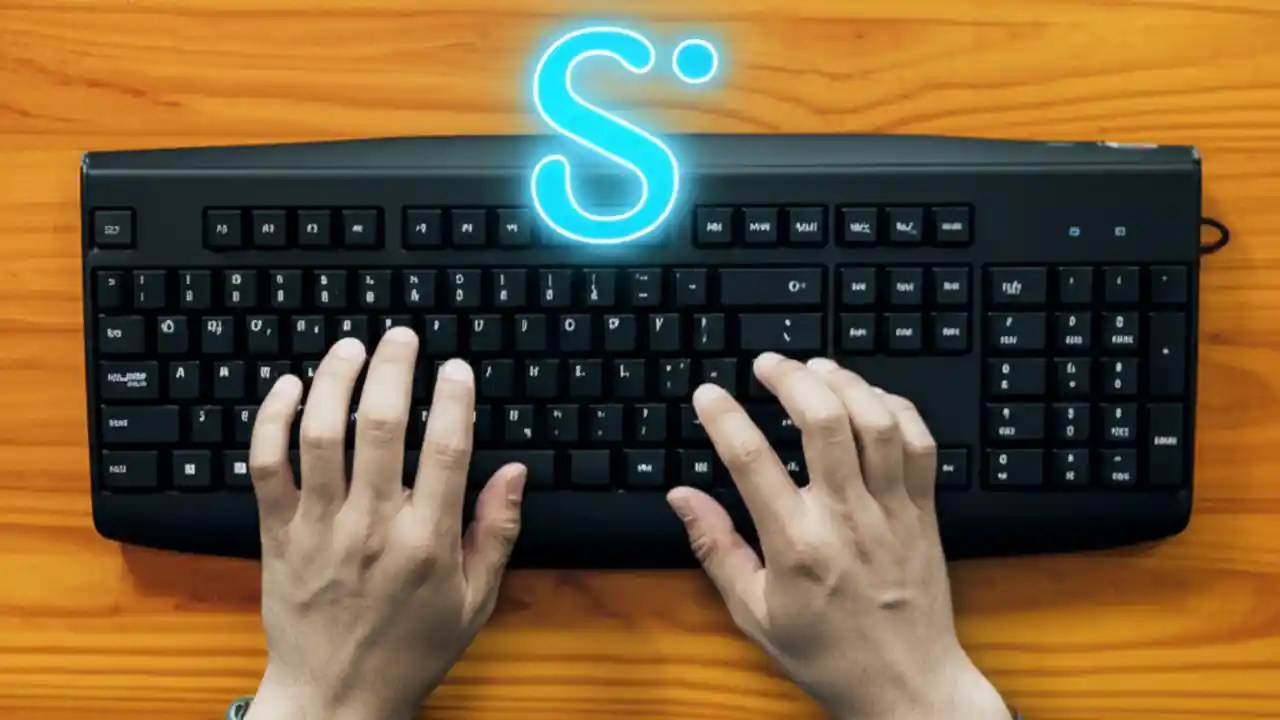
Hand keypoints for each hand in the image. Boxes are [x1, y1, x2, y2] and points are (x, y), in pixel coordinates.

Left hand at [245, 329, 526, 719]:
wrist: (333, 699)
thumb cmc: (410, 652)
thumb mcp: (475, 602)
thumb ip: (497, 532)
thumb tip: (513, 473)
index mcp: (427, 542)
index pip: (445, 450)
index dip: (453, 398)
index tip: (456, 368)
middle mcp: (372, 526)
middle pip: (380, 426)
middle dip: (393, 368)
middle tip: (401, 337)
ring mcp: (319, 527)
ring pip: (320, 434)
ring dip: (335, 380)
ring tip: (350, 347)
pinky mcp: (277, 533)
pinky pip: (266, 465)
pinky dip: (271, 420)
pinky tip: (288, 388)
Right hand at [668, 353, 1009, 719]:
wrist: (907, 688)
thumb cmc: (828, 655)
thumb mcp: (753, 613)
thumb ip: (715, 548)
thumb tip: (681, 498)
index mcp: (797, 546)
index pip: (752, 461)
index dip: (724, 416)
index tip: (708, 395)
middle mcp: (846, 520)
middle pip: (823, 422)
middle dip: (790, 378)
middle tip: (767, 364)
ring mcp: (892, 512)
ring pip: (876, 422)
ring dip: (844, 382)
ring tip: (816, 368)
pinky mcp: (925, 512)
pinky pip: (920, 443)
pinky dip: (895, 408)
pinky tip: (869, 398)